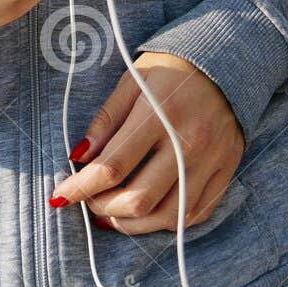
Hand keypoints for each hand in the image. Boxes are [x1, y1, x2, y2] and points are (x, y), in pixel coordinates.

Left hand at [48, 51, 243, 231]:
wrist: (224, 62)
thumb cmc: (169, 70)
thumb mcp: (131, 81)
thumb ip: (105, 120)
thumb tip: (79, 156)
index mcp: (157, 115)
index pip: (113, 166)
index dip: (82, 186)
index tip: (61, 195)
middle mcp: (187, 143)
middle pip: (139, 199)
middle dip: (104, 208)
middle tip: (89, 201)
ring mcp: (210, 161)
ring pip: (167, 216)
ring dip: (132, 224)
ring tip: (113, 214)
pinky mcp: (226, 172)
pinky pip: (195, 214)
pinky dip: (166, 221)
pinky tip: (148, 212)